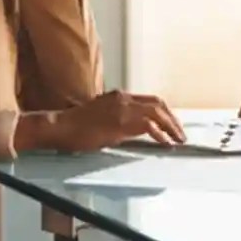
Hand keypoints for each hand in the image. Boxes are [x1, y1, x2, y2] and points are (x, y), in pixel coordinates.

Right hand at [22, 91, 187, 153]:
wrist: (60, 127)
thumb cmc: (76, 127)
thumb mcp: (103, 120)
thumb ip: (122, 123)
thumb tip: (137, 132)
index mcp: (119, 96)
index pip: (151, 101)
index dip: (165, 113)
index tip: (172, 126)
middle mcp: (123, 98)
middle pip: (158, 104)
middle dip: (173, 119)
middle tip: (181, 134)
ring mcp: (122, 108)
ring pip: (156, 112)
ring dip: (170, 126)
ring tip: (178, 140)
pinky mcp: (119, 122)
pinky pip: (147, 126)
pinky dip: (159, 134)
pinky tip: (165, 143)